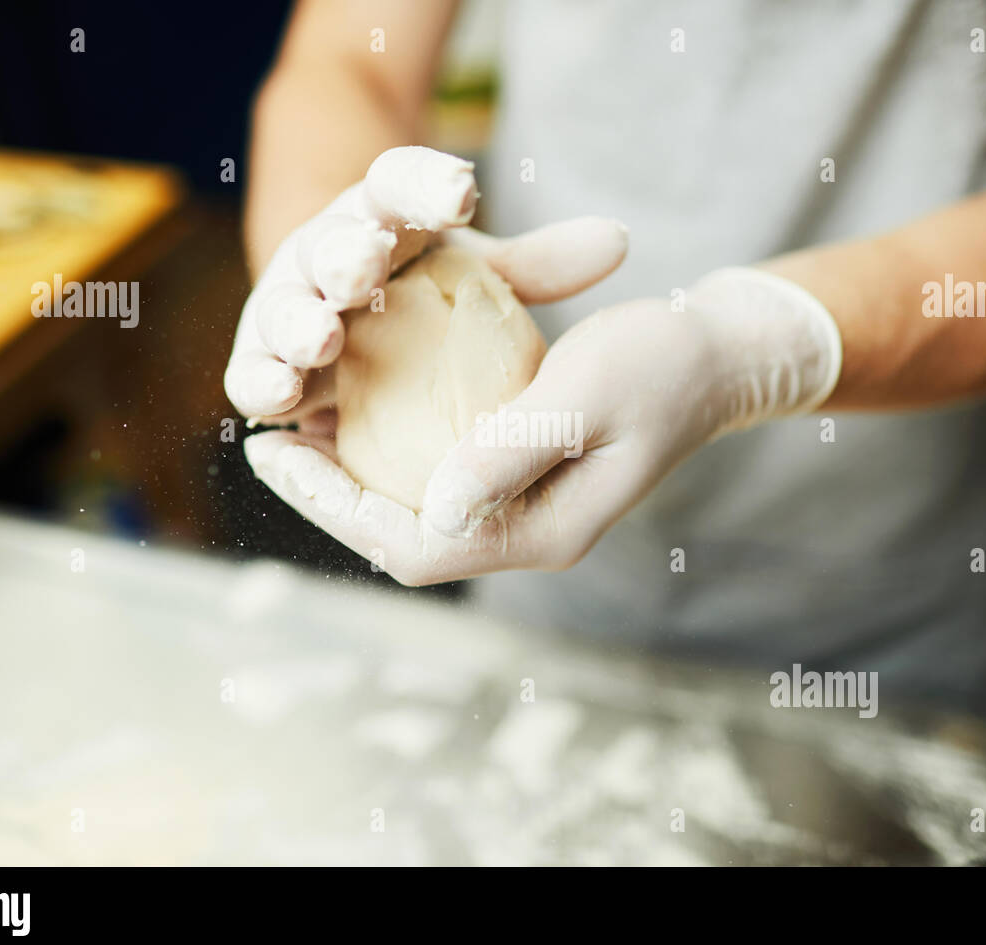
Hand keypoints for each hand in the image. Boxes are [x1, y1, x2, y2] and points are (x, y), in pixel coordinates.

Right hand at [224, 146, 627, 434]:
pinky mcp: (260, 363)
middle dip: (344, 255)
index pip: (396, 185)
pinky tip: (279, 404)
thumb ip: (537, 265)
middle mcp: (323, 255)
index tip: (462, 194)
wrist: (343, 323)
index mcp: (378, 217)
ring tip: (321, 337)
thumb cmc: (422, 296)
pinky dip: (262, 385)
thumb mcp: (478, 274)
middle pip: (330, 247)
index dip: (424, 184)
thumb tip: (618, 241)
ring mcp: (286, 309)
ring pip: (284, 312)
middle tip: (365, 265)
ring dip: (297, 323)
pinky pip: (252, 376)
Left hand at [245, 267, 841, 585]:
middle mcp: (532, 535)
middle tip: (268, 443)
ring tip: (295, 430)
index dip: (337, 509)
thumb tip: (432, 506)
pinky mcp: (526, 479)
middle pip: (408, 540)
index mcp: (547, 531)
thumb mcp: (585, 391)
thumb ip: (510, 448)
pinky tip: (356, 412)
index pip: (420, 546)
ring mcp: (530, 511)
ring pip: (418, 514)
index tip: (275, 455)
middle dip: (331, 498)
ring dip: (354, 479)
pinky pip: (441, 482)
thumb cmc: (661, 362)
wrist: (717, 356)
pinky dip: (391, 455)